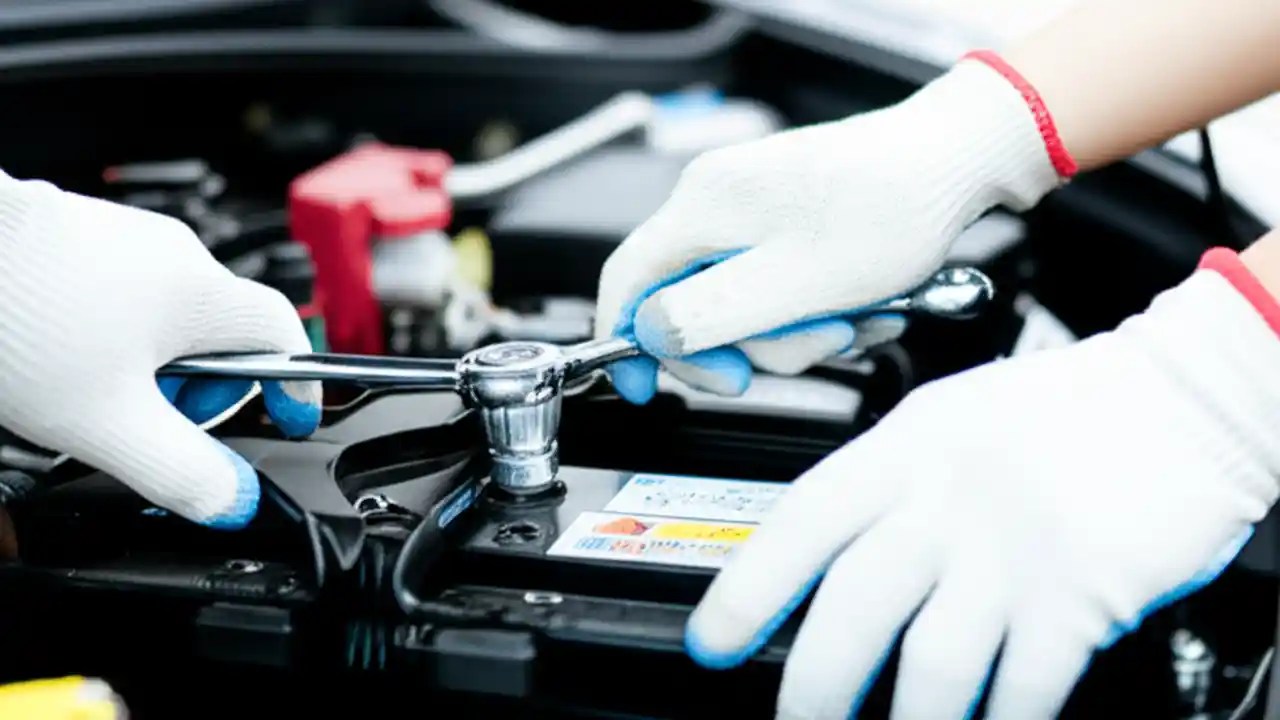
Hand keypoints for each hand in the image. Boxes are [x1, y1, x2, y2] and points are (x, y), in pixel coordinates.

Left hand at [0, 174, 320, 528]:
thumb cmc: (19, 321)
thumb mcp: (108, 424)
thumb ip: (181, 471)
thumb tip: (232, 501)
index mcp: (203, 295)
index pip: (286, 335)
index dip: (295, 383)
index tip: (288, 416)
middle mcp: (176, 254)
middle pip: (222, 333)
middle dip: (199, 388)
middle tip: (150, 422)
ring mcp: (126, 236)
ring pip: (167, 314)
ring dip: (151, 362)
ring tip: (90, 389)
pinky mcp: (78, 232)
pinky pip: (122, 291)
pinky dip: (111, 330)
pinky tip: (62, 354)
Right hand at [594, 58, 1060, 403]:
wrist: (958, 161)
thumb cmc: (893, 206)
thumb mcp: (798, 281)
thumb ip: (714, 312)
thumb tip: (651, 333)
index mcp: (704, 206)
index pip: (627, 278)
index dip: (630, 341)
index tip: (646, 386)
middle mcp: (718, 199)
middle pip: (688, 300)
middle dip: (746, 343)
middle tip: (799, 354)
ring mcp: (754, 208)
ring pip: (739, 300)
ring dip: (794, 330)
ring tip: (851, 322)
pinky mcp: (789, 220)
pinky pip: (776, 284)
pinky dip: (814, 309)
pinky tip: (858, 306)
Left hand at [685, 259, 1279, 718]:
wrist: (1184, 398)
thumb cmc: (1068, 407)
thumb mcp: (950, 417)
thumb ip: (886, 477)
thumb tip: (819, 539)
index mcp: (906, 449)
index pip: (802, 521)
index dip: (747, 589)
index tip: (711, 641)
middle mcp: (949, 499)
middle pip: (855, 606)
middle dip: (813, 685)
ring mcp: (1014, 550)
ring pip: (932, 664)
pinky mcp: (1081, 596)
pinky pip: (1023, 687)